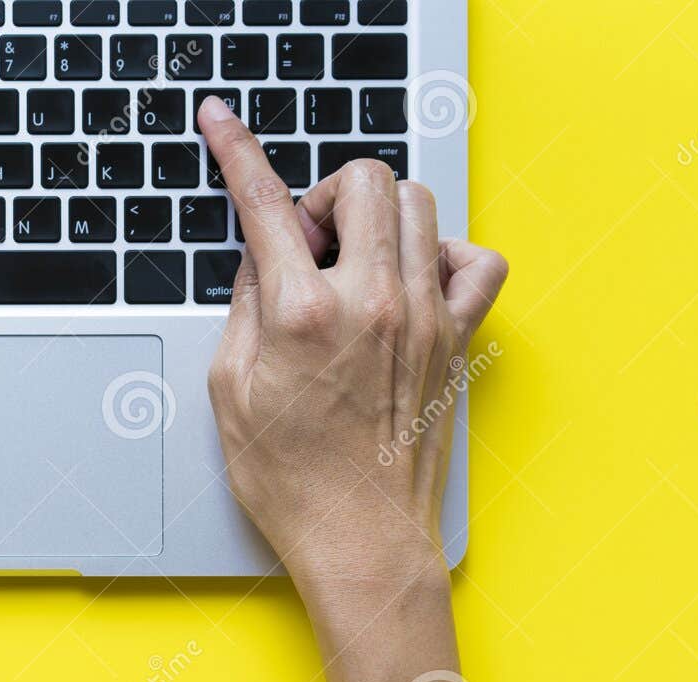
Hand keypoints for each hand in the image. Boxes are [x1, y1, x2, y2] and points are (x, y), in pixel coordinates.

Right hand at [197, 98, 508, 611]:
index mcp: (303, 314)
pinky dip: (446, 255)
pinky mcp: (456, 342)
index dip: (235, 151)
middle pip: (365, 181)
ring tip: (352, 267)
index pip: (266, 204)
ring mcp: (424, 318)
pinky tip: (413, 281)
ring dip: (378, 218)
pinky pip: (477, 262)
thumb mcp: (230, 392)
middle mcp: (372, 303)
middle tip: (307, 243)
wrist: (360, 541)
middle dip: (326, 195)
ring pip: (418, 207)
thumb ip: (244, 309)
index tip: (220, 123)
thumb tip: (261, 261)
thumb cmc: (292, 483)